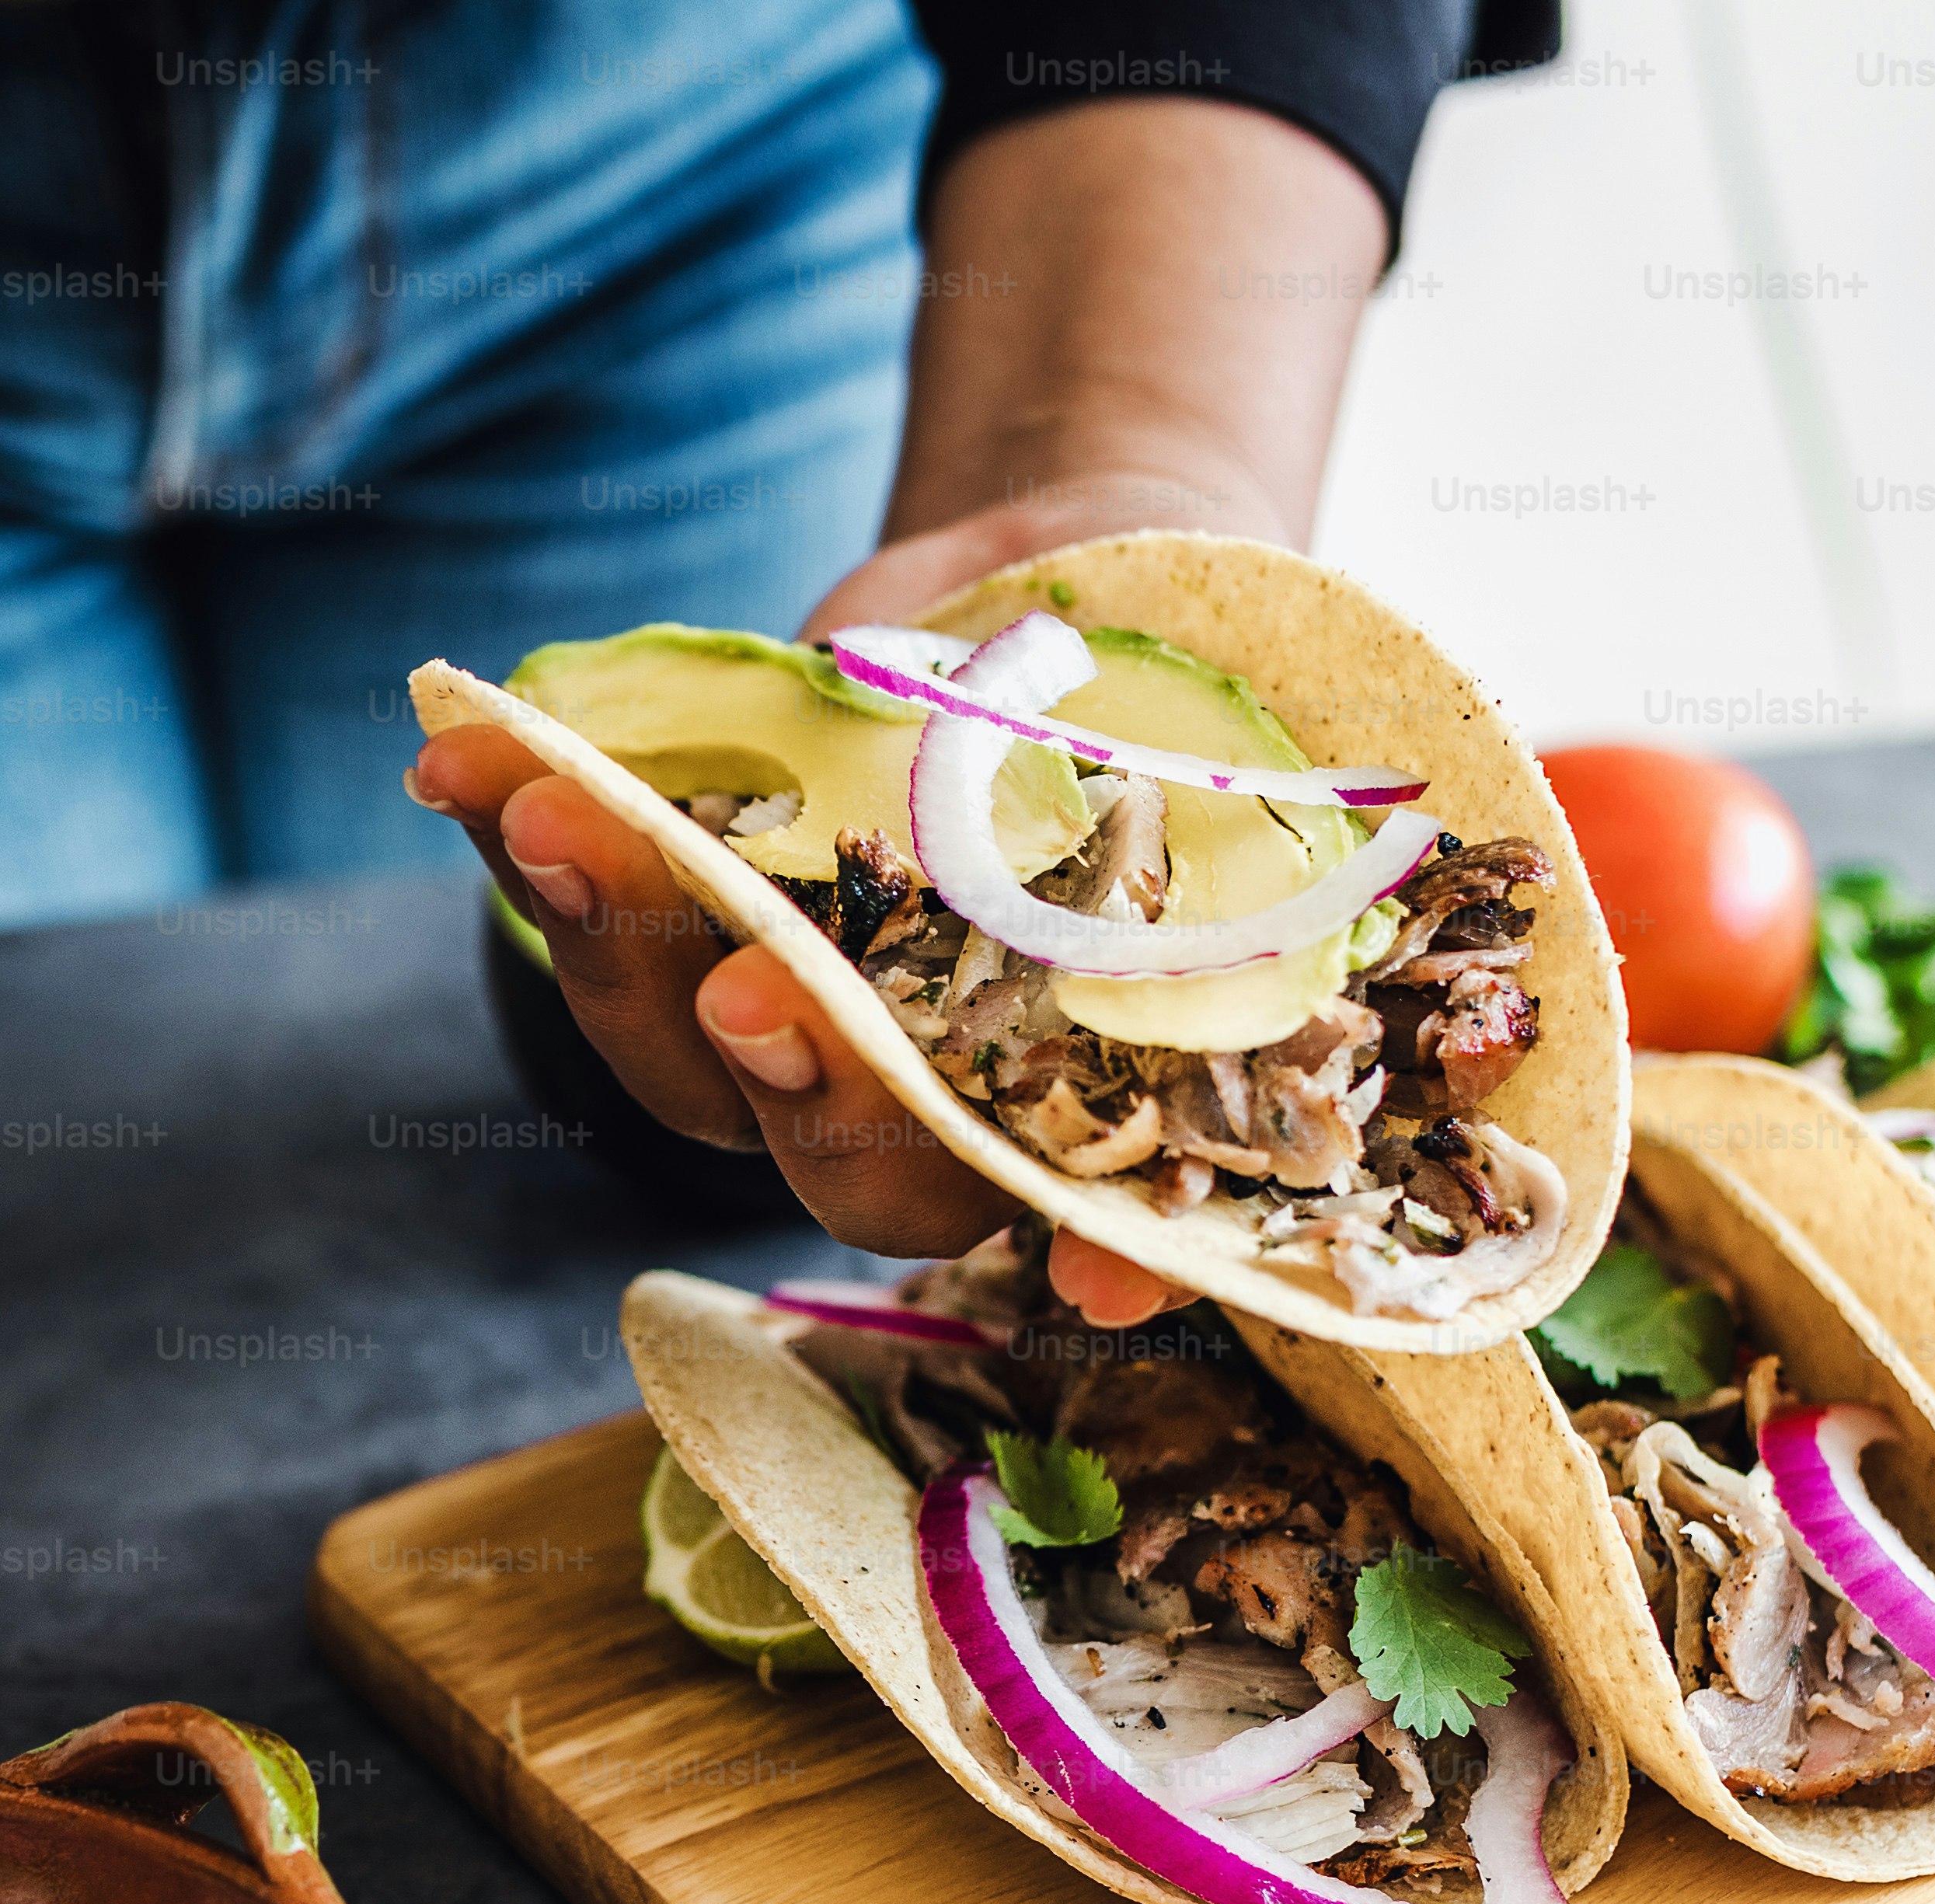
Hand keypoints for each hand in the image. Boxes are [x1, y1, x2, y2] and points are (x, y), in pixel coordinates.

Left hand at [426, 99, 1386, 1318]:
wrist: (1093, 599)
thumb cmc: (1231, 718)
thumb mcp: (1315, 802)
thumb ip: (1344, 908)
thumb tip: (1461, 978)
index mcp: (1112, 1114)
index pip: (1121, 1218)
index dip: (1108, 1257)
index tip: (1105, 1273)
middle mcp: (945, 1118)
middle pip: (861, 1164)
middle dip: (809, 1086)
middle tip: (760, 1001)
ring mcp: (802, 1046)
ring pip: (691, 1067)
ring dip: (617, 951)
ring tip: (562, 818)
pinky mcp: (691, 950)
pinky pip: (596, 936)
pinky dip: (527, 850)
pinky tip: (473, 765)